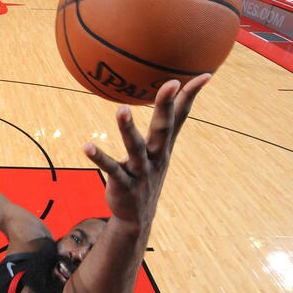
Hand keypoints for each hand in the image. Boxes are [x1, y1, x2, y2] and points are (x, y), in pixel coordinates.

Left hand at [83, 74, 209, 225]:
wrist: (137, 217)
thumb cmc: (147, 174)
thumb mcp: (161, 151)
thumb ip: (165, 127)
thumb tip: (171, 99)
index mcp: (164, 145)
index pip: (181, 116)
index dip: (192, 96)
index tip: (205, 75)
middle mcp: (156, 156)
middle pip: (163, 128)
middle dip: (166, 106)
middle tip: (171, 83)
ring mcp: (141, 171)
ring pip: (135, 147)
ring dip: (128, 128)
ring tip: (121, 109)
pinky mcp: (123, 183)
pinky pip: (111, 168)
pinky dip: (99, 157)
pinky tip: (87, 146)